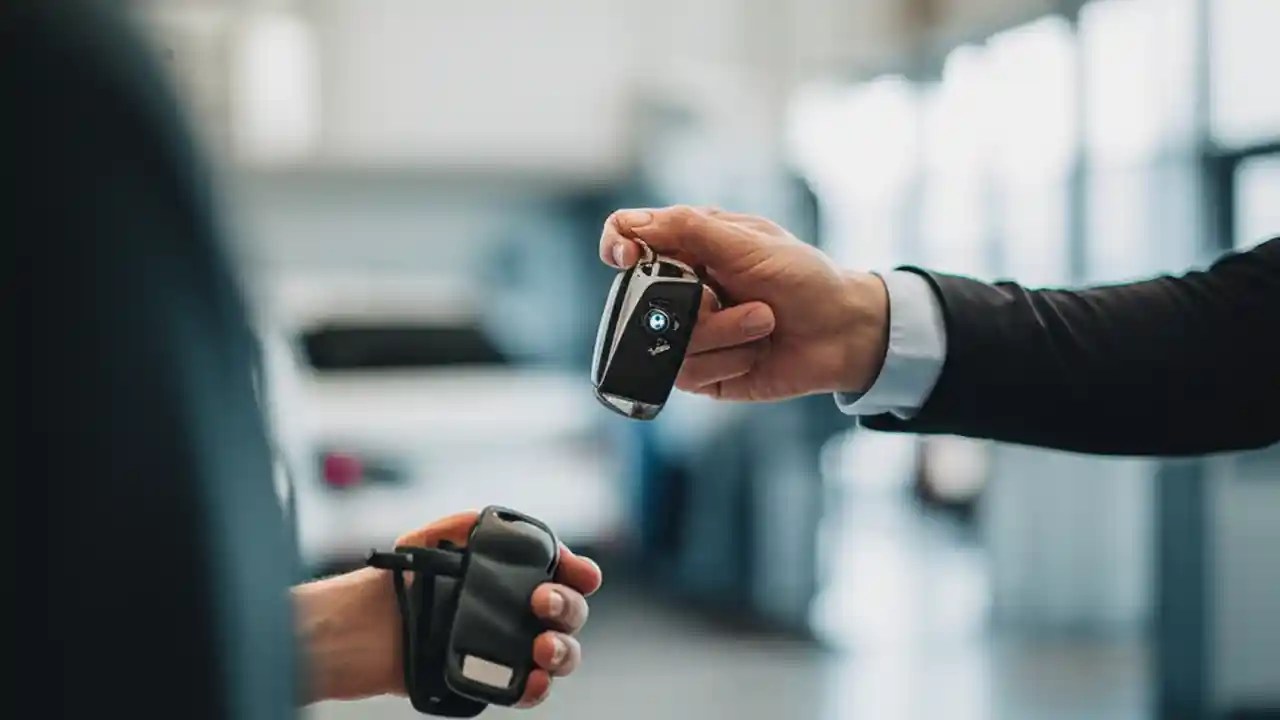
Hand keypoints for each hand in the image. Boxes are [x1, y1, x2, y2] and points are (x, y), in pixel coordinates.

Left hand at [294, 511, 601, 707]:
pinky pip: (528, 690)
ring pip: (561, 653)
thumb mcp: (434, 536)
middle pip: (571, 613)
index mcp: (518, 574)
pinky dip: (538, 688)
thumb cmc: (403, 578)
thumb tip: (503, 526)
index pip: (567, 572)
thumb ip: (470, 525)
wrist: (364, 626)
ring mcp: (512, 647)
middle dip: (567, 606)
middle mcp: (522, 611)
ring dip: (563, 650)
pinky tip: (534, 680)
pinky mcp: (494, 680)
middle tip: (540, 601)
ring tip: (542, 646)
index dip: (581, 572)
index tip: (581, 573)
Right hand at [598, 206, 888, 400]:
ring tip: (764, 322)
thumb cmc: (803, 278)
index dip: (617, 245)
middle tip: (728, 295)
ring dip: (727, 332)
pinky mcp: (700, 371)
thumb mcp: (750, 243)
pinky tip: (756, 352)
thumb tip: (632, 225)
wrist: (843, 332)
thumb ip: (690, 229)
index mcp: (687, 245)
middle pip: (639, 298)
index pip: (626, 236)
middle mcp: (679, 287)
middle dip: (694, 302)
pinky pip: (687, 372)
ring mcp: (686, 331)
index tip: (628, 257)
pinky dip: (730, 360)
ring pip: (666, 340)